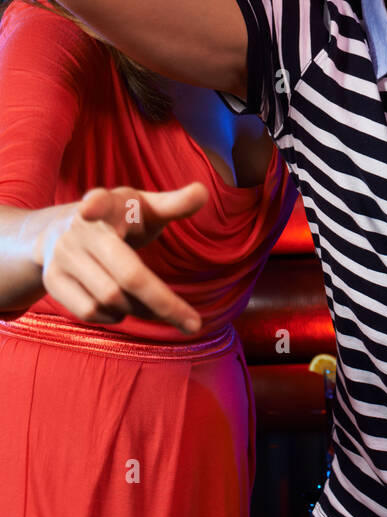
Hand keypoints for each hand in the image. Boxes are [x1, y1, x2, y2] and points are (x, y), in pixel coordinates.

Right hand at [32, 181, 208, 332]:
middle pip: (127, 274)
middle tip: (193, 324)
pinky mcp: (53, 280)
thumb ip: (174, 204)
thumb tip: (203, 192)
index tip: (89, 207)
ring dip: (140, 309)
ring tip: (154, 304)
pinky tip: (123, 307)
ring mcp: (63, 256)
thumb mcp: (144, 206)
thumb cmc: (118, 217)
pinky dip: (113, 316)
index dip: (94, 204)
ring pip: (109, 299)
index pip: (98, 200)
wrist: (61, 230)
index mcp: (107, 204)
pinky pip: (89, 312)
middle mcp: (80, 230)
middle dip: (163, 302)